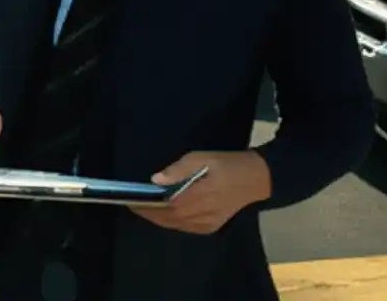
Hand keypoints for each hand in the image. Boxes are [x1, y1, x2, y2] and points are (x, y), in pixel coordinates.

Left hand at [131, 151, 271, 234]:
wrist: (256, 178)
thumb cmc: (226, 164)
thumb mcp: (201, 158)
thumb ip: (178, 169)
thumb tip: (156, 179)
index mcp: (198, 197)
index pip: (166, 207)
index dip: (147, 207)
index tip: (130, 202)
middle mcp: (201, 215)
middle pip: (168, 219)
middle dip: (149, 214)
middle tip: (134, 205)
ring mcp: (207, 224)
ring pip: (176, 226)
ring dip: (159, 219)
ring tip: (145, 209)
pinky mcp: (212, 227)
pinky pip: (186, 228)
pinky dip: (173, 222)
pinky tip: (165, 214)